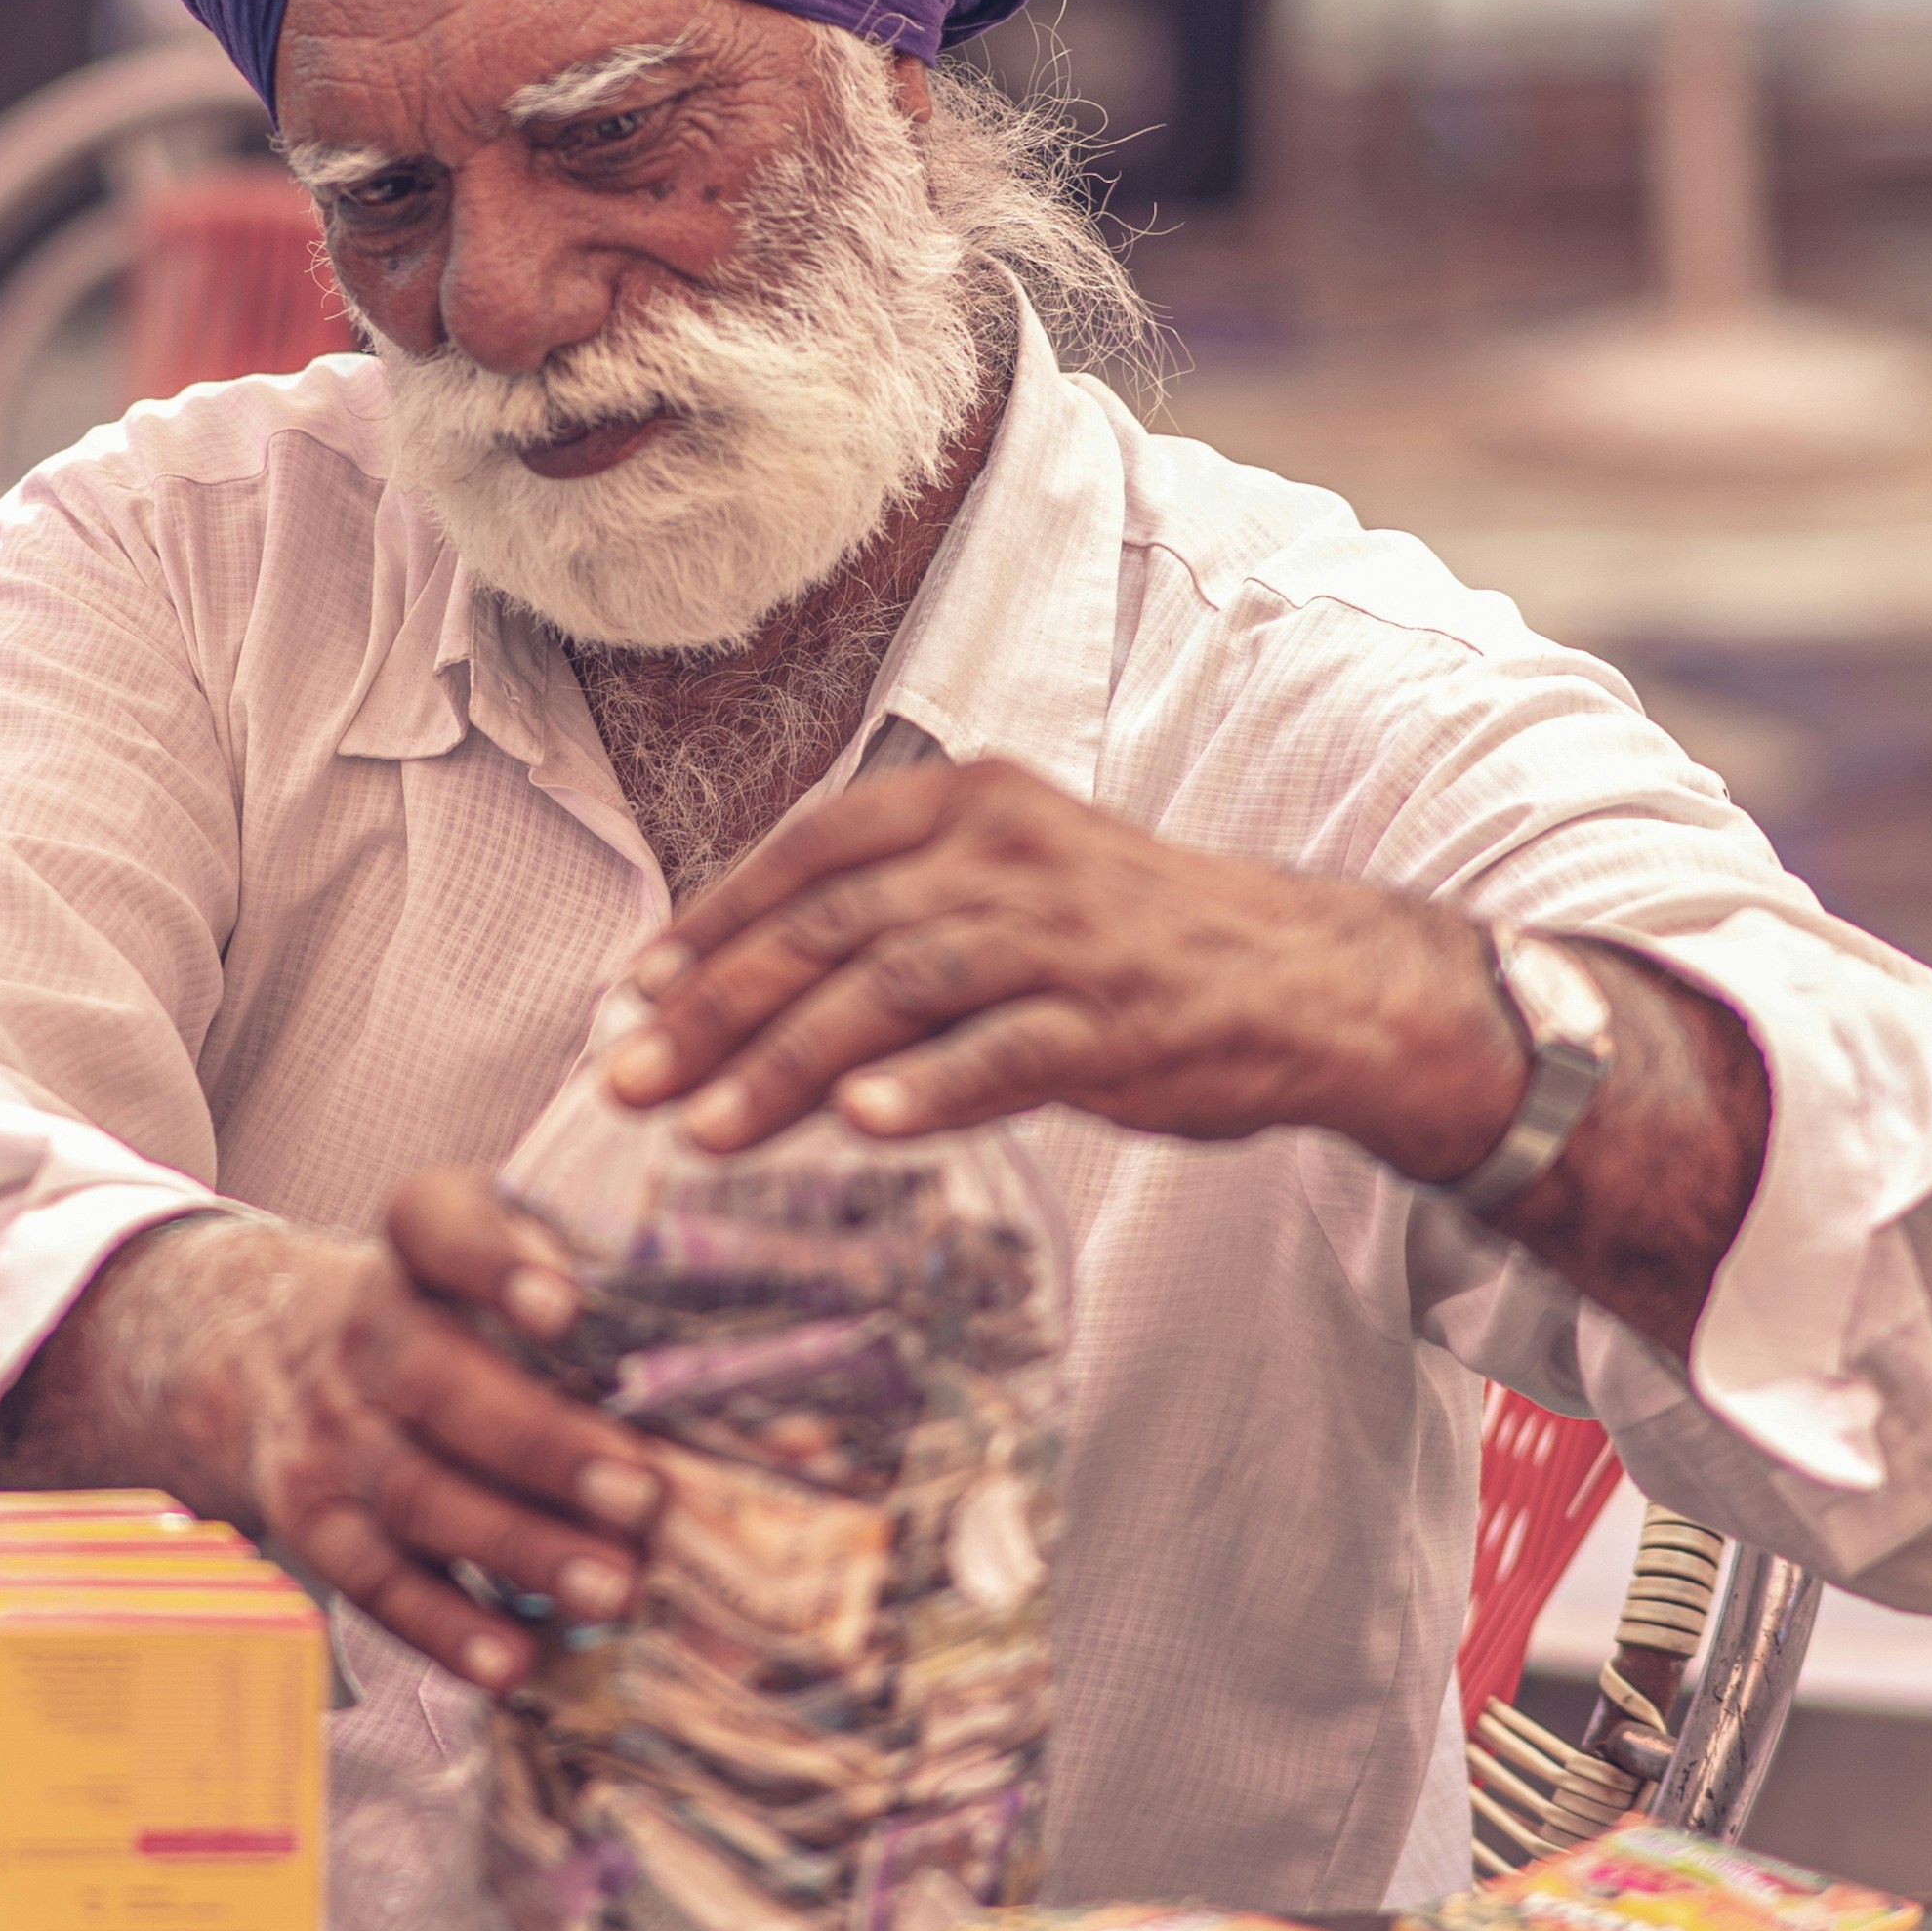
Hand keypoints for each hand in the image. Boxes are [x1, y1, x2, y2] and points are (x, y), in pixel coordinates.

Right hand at [31, 1178, 661, 1694]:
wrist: (262, 1349)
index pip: (439, 1227)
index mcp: (414, 1244)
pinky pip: (375, 1579)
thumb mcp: (478, 1247)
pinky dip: (447, 1627)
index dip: (495, 1262)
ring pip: (418, 1493)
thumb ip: (576, 1265)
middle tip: (642, 1496)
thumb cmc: (437, 1303)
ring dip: (519, 1549)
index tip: (567, 1305)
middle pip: (439, 1385)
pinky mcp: (311, 1518)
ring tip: (614, 1589)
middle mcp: (363, 1334)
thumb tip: (722, 1357)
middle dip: (542, 1446)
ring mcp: (328, 1432)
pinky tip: (518, 1660)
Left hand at [598, 757, 1517, 1171]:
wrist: (1306, 978)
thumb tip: (739, 998)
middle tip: (625, 1078)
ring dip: (787, 1062)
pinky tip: (859, 1124)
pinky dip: (927, 1087)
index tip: (631, 994)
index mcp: (969, 803)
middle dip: (713, 1009)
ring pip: (893, 991)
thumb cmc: (1131, 944)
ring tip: (705, 1127)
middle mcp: (1006, 852)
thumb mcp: (1007, 890)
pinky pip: (1005, 1051)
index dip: (711, 923)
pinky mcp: (1116, 1018)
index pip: (809, 854)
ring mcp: (1063, 935)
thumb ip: (892, 922)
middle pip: (828, 927)